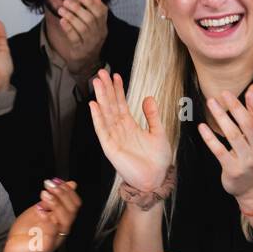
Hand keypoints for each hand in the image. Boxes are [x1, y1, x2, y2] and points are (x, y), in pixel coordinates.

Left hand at [3, 179, 80, 251]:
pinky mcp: (46, 247)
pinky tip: (40, 210)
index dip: (68, 191)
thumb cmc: (26, 230)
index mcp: (62, 220)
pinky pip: (52, 234)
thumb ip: (52, 199)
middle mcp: (61, 230)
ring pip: (65, 221)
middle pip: (72, 211)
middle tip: (49, 186)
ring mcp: (55, 239)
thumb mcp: (39, 209)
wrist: (13, 248)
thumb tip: (71, 183)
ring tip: (44, 195)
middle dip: (62, 195)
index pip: (74, 205)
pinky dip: (47, 220)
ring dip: (56, 204)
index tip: (56, 181)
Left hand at [56, 0, 109, 73]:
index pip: (101, 13)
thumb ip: (96, 13)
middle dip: (78, 9)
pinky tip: (62, 21)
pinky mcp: (80, 51)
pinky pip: (74, 38)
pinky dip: (68, 28)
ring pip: (82, 28)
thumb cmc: (88, 41)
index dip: (90, 3)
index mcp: (103, 28)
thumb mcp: (95, 28)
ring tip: (61, 9)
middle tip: (66, 2)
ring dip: (71, 17)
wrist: (85, 63)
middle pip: (90, 19)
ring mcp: (90, 44)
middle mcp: (98, 35)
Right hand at [88, 70, 170, 191]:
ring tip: (97, 83)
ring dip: (101, 98)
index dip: (118, 90)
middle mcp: (119, 130)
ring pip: (105, 113)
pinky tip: (94, 105)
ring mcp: (113, 138)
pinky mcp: (110, 147)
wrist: (156, 179)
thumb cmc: (157, 160)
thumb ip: (152, 116)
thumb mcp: (158, 133)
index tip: (115, 76)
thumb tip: (148, 98)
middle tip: (101, 73)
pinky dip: (97, 118)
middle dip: (106, 89)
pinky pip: (102, 130)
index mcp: (130, 126)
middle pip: (110, 105)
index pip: (121, 104)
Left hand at [199, 85, 252, 206]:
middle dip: (236, 108)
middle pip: (248, 125)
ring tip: (211, 103)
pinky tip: (201, 127)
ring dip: (221, 117)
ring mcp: (246, 160)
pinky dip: (209, 138)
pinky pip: (219, 151)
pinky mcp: (232, 169)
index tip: (249, 91)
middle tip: (224, 93)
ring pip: (233, 135)